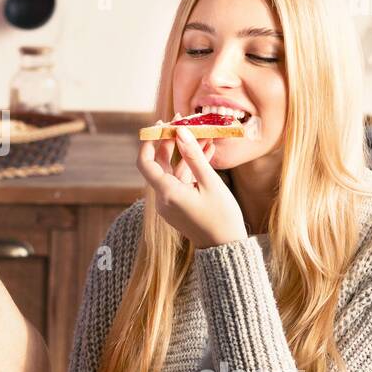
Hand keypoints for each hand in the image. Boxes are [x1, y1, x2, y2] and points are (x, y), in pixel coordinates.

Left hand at [136, 127, 248, 248]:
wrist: (226, 248)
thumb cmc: (222, 217)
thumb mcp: (210, 183)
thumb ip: (193, 156)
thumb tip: (180, 132)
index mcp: (167, 193)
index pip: (145, 162)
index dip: (149, 142)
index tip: (161, 126)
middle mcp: (162, 199)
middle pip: (160, 164)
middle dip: (172, 143)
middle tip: (185, 123)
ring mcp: (168, 204)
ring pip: (173, 172)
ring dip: (186, 155)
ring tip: (205, 136)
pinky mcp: (177, 207)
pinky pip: (179, 182)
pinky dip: (190, 169)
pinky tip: (206, 153)